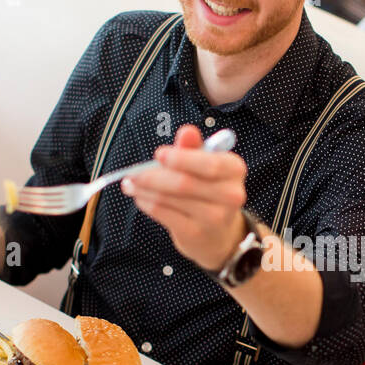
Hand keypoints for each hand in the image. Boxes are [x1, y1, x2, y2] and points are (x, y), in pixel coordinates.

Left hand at [121, 124, 248, 270]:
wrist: (218, 233)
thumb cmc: (208, 190)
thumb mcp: (204, 164)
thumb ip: (193, 147)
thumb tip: (187, 131)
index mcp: (234, 169)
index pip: (210, 164)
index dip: (182, 159)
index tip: (158, 154)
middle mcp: (230, 195)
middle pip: (184, 183)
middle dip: (153, 176)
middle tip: (132, 172)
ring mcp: (214, 217)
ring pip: (168, 198)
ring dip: (144, 189)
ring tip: (130, 183)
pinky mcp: (195, 233)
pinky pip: (163, 213)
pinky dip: (146, 203)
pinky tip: (140, 197)